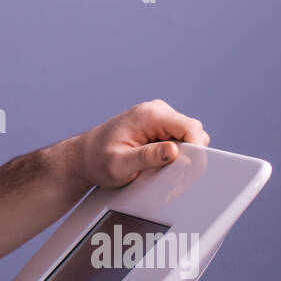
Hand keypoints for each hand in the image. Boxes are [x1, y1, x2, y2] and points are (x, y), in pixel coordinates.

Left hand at [77, 99, 209, 189]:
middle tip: (167, 170)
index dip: (196, 149)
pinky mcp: (158, 126)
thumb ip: (147, 158)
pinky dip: (174, 152)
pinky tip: (156, 161)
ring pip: (188, 135)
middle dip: (188, 152)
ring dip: (181, 152)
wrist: (84, 156)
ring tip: (157, 166)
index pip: (190, 128)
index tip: (189, 167)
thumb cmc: (97, 160)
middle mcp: (156, 110)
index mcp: (150, 115)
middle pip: (193, 130)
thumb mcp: (119, 165)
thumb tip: (174, 151)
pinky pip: (178, 138)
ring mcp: (158, 116)